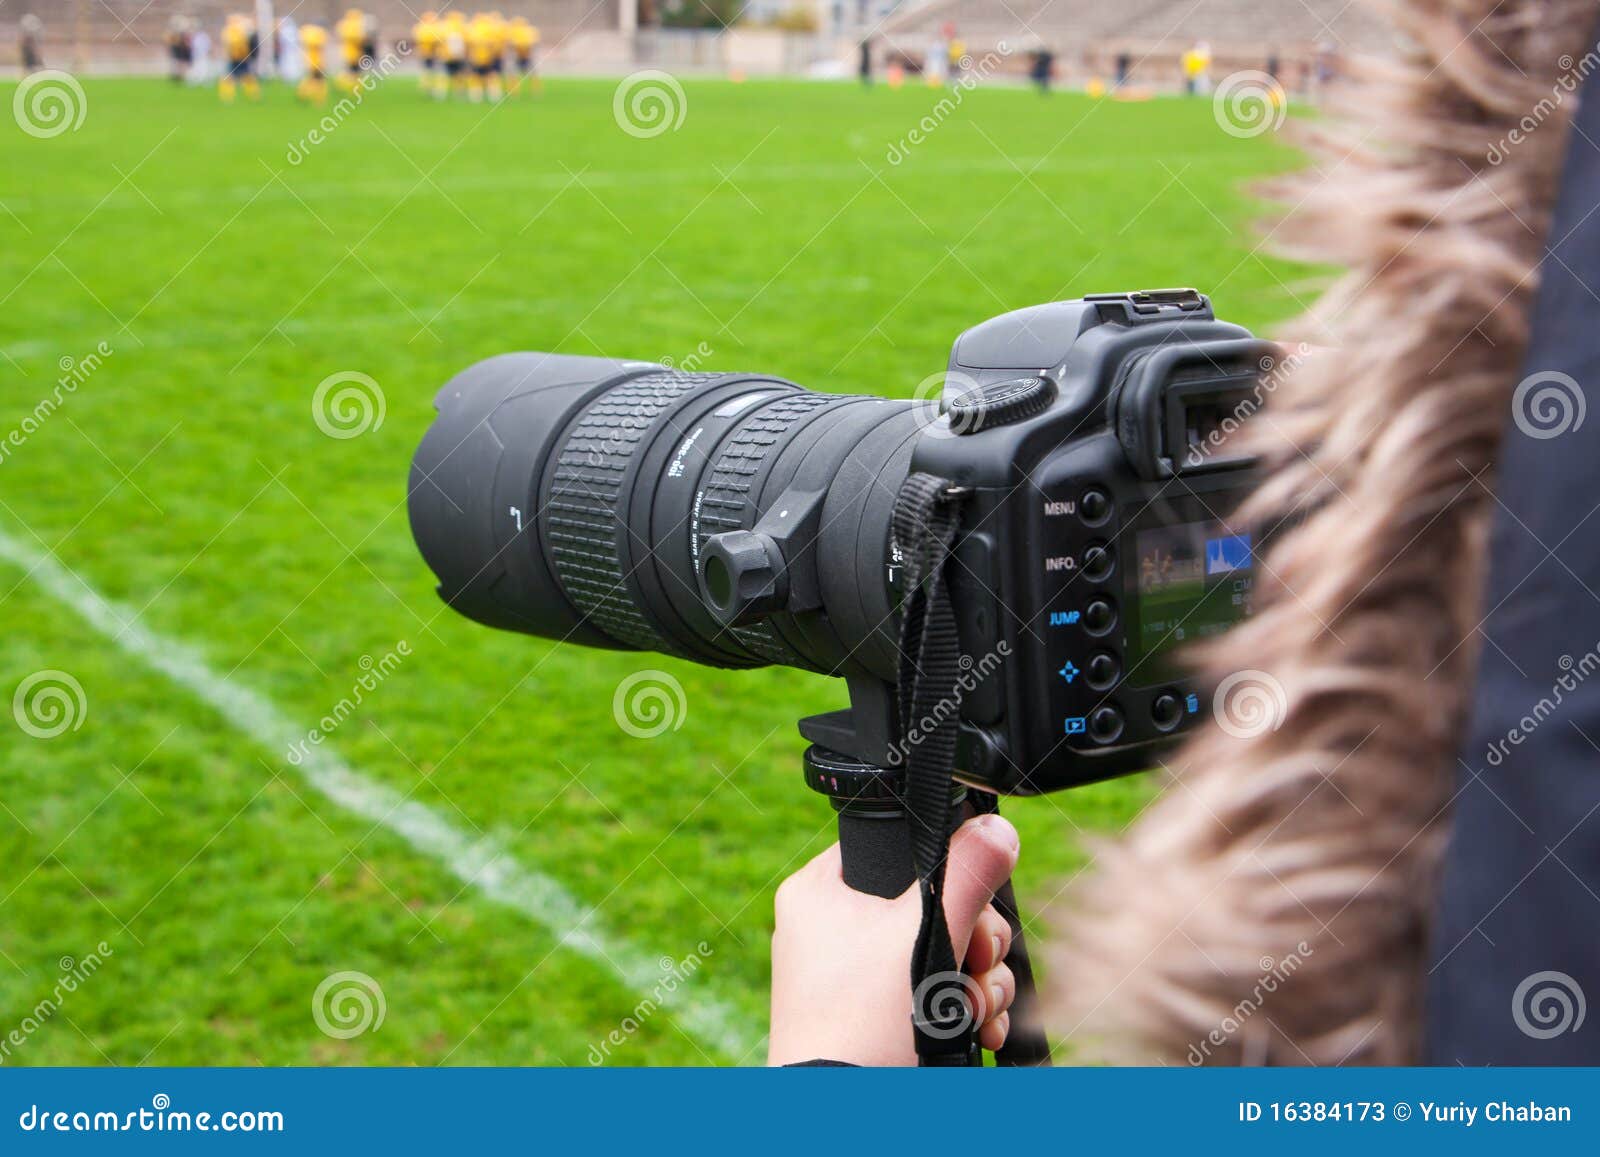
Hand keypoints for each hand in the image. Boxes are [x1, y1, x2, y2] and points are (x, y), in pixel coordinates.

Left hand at [768, 813, 1020, 1065]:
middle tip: (977, 961)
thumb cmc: (860, 1023)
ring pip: (941, 951)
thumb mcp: (920, 936)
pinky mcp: (874, 1015)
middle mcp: (833, 928)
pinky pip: (932, 991)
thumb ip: (966, 874)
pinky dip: (962, 1007)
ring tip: (976, 1007)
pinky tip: (980, 1027)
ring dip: (977, 979)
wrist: (843, 1117)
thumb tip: (998, 828)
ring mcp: (853, 975)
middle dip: (975, 939)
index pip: (896, 847)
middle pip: (931, 903)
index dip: (945, 869)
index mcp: (821, 890)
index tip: (972, 903)